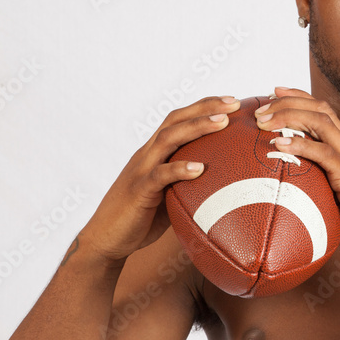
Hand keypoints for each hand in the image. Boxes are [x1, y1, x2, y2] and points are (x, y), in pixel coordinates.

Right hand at [81, 96, 241, 261]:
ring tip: (221, 122)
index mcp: (154, 152)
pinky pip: (159, 175)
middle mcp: (147, 154)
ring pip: (168, 139)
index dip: (203, 106)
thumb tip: (225, 184)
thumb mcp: (169, 193)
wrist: (105, 239)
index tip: (231, 100)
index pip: (178, 119)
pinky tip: (199, 168)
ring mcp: (141, 170)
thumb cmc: (142, 217)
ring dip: (196, 127)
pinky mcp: (138, 191)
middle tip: (234, 103)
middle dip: (205, 108)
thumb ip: (189, 182)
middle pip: (175, 120)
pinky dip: (179, 169)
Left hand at [254, 87, 339, 243]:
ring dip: (289, 116)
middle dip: (288, 101)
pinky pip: (324, 153)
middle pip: (320, 108)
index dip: (300, 97)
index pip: (324, 111)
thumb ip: (323, 190)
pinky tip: (279, 144)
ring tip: (263, 120)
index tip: (276, 92)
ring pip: (321, 122)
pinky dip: (300, 145)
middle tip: (261, 107)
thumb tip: (297, 202)